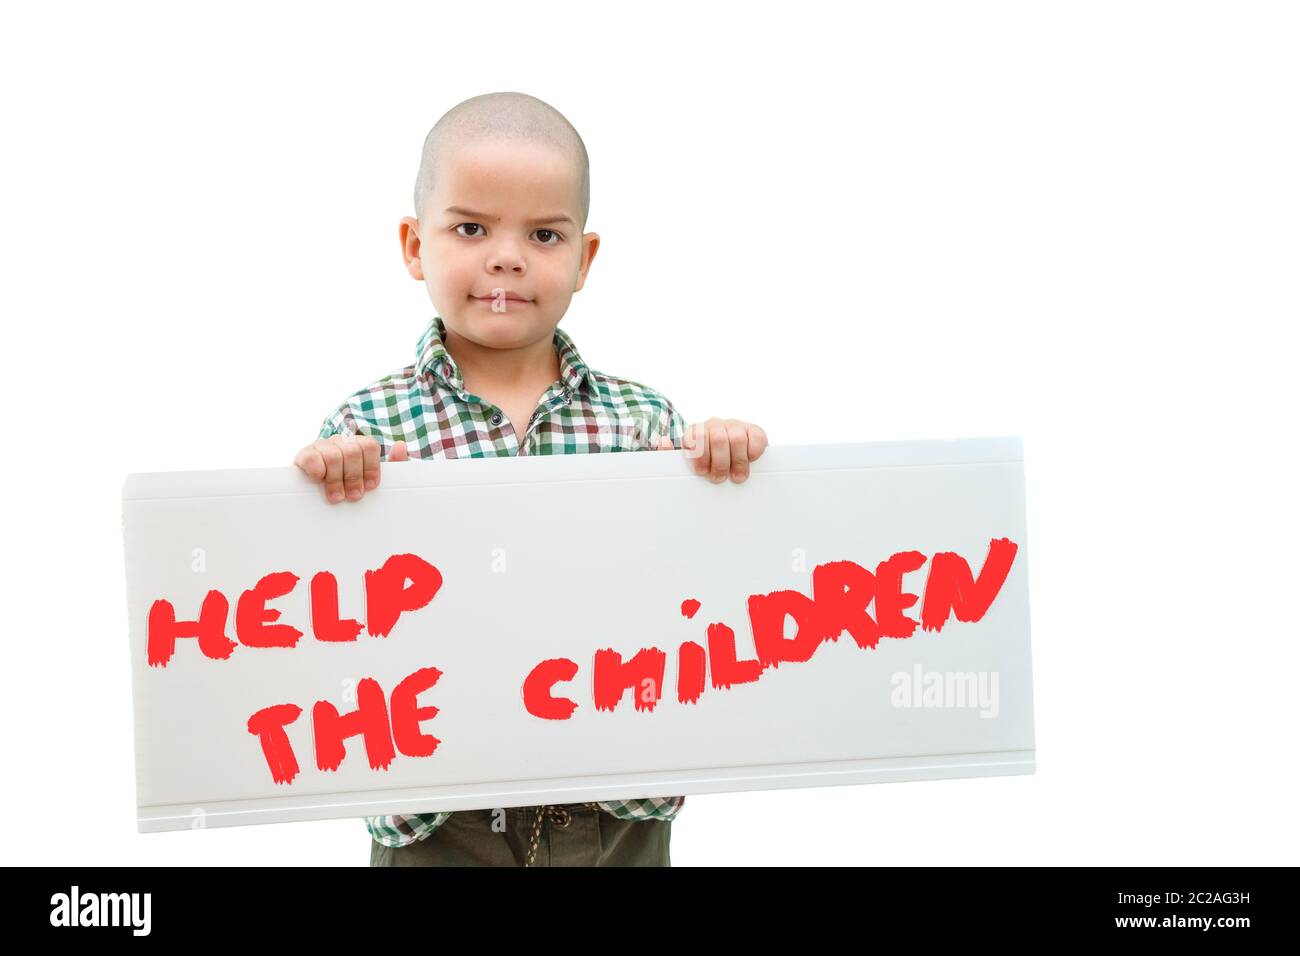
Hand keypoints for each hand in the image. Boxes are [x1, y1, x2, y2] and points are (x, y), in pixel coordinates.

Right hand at [293, 435, 408, 502]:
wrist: (315, 497)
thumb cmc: (348, 487)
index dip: (371, 468)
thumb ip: (392, 465)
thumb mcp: (370, 478)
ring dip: (336, 480)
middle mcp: (341, 442)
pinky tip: (318, 481)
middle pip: (353, 451)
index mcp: (358, 445)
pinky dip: (317, 472)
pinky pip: (312, 457)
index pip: (370, 446)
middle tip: (353, 496)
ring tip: (336, 497)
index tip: (370, 487)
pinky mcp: (304, 455)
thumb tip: (401, 446)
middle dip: (354, 477)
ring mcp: (321, 447)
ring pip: (334, 456)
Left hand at [656, 417, 767, 482]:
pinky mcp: (753, 430)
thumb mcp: (683, 462)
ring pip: (737, 439)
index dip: (701, 458)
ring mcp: (734, 425)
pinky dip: (753, 453)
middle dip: (720, 463)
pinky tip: (748, 461)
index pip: (696, 437)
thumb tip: (663, 442)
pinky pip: (756, 438)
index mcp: (696, 431)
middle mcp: (714, 425)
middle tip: (720, 478)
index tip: (703, 472)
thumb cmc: (702, 464)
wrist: (727, 456)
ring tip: (736, 476)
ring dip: (737, 462)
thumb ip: (668, 456)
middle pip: (718, 439)